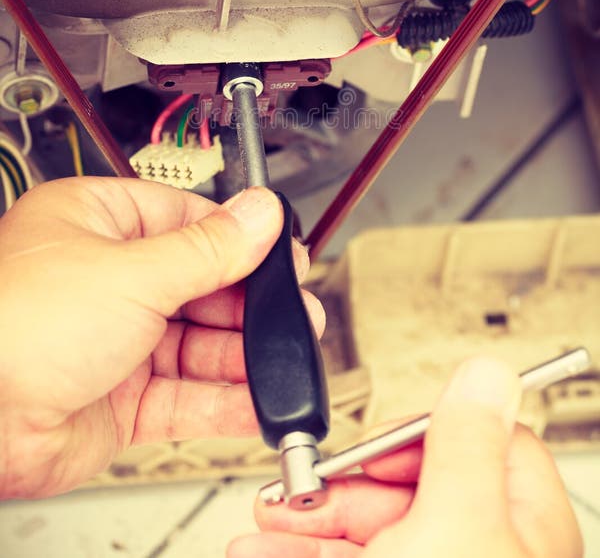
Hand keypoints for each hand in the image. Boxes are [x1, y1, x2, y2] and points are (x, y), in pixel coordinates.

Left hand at [0, 177, 323, 499]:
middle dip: (247, 300)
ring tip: (286, 353)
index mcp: (96, 224)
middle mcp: (105, 279)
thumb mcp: (132, 273)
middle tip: (292, 307)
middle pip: (197, 283)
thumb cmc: (12, 328)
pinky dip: (225, 399)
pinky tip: (258, 398)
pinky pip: (187, 395)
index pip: (184, 219)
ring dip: (244, 352)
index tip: (278, 250)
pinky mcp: (121, 399)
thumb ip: (208, 250)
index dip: (236, 236)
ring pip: (197, 342)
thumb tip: (259, 215)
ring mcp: (114, 341)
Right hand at [230, 358, 581, 557]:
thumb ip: (467, 442)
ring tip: (262, 525)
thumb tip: (489, 371)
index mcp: (518, 529)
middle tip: (297, 491)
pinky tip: (262, 552)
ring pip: (369, 539)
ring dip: (306, 527)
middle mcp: (482, 557)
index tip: (373, 444)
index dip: (421, 431)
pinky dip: (299, 557)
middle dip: (341, 488)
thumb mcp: (459, 529)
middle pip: (410, 492)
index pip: (481, 442)